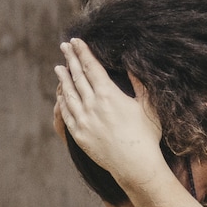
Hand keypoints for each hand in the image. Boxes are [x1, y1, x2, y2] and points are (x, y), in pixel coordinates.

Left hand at [54, 40, 169, 191]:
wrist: (135, 165)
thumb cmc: (147, 135)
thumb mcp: (147, 106)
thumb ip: (138, 84)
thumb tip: (131, 65)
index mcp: (109, 95)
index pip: (91, 67)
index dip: (83, 52)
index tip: (76, 41)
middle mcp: (92, 105)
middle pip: (77, 76)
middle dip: (70, 59)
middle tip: (64, 46)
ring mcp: (83, 120)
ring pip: (69, 93)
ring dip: (63, 78)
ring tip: (59, 67)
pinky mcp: (79, 134)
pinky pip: (66, 113)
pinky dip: (62, 100)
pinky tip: (61, 94)